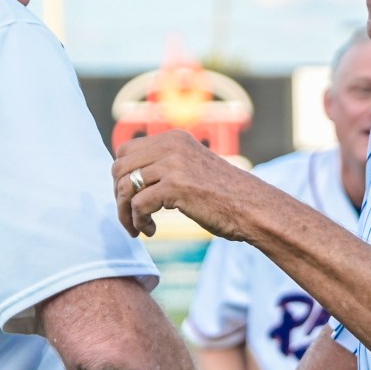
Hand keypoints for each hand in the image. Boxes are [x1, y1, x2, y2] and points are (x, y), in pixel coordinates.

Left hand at [112, 131, 259, 239]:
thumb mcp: (191, 168)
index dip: (120, 177)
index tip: (130, 198)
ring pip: (125, 188)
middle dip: (118, 196)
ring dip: (126, 213)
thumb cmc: (223, 196)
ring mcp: (172, 164)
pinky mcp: (175, 186)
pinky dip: (138, 222)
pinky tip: (151, 231)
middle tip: (131, 216)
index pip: (125, 150)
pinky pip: (138, 205)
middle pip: (119, 168)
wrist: (252, 208)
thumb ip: (164, 166)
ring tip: (138, 227)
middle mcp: (171, 146)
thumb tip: (125, 180)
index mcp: (173, 138)